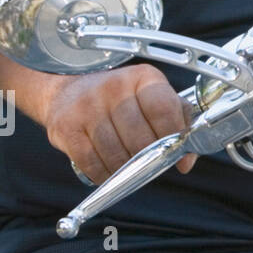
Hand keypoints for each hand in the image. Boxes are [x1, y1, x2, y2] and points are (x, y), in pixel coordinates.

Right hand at [43, 64, 197, 184]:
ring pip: (116, 154)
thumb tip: (186, 161)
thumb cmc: (122, 100)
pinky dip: (104, 174)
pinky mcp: (66, 126)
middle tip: (150, 163)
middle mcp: (114, 87)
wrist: (69, 92)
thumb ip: (179, 124)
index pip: (163, 108)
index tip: (175, 151)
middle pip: (140, 138)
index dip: (173, 135)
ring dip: (127, 170)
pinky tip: (110, 172)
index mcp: (143, 77)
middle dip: (149, 157)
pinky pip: (91, 162)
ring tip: (130, 167)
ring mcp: (87, 106)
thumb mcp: (154, 98)